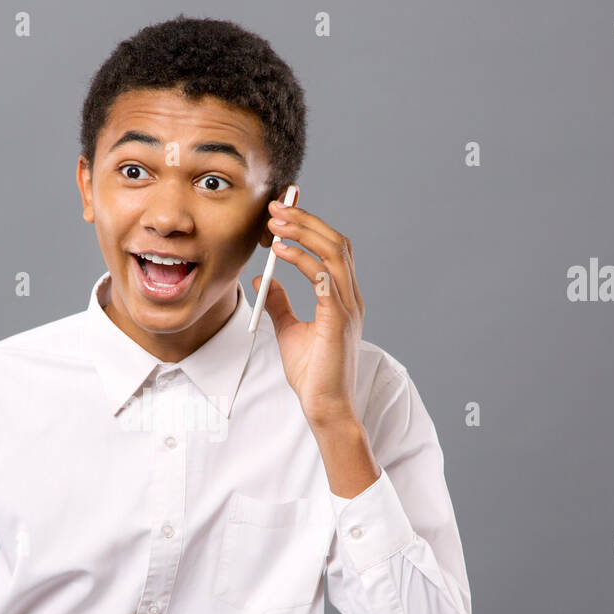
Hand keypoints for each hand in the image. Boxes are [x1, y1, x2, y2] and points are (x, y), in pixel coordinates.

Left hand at [254, 186, 365, 430]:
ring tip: (276, 222)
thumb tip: (263, 279)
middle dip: (306, 220)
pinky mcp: (338, 321)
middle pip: (336, 243)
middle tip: (277, 207)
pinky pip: (323, 279)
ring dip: (304, 232)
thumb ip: (280, 303)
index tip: (282, 214)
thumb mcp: (289, 331)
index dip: (310, 226)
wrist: (325, 407)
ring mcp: (348, 308)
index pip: (333, 249)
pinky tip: (281, 252)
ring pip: (334, 253)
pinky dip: (302, 260)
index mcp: (342, 298)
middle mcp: (350, 298)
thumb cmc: (313, 374)